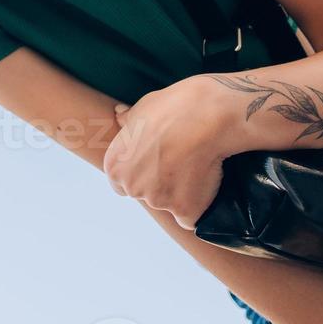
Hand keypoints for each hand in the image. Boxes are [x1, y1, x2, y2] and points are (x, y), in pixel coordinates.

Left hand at [103, 78, 234, 230]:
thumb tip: (120, 115)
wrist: (207, 115)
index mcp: (115, 165)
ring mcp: (158, 201)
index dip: (140, 174)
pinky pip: (191, 216)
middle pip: (145, 195)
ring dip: (181, 194)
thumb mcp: (143, 107)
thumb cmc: (174, 107)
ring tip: (196, 167)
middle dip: (160, 185)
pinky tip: (207, 183)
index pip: (121, 183)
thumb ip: (129, 120)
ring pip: (169, 205)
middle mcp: (132, 187)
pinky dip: (200, 205)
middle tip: (179, 163)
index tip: (157, 165)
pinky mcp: (184, 211)